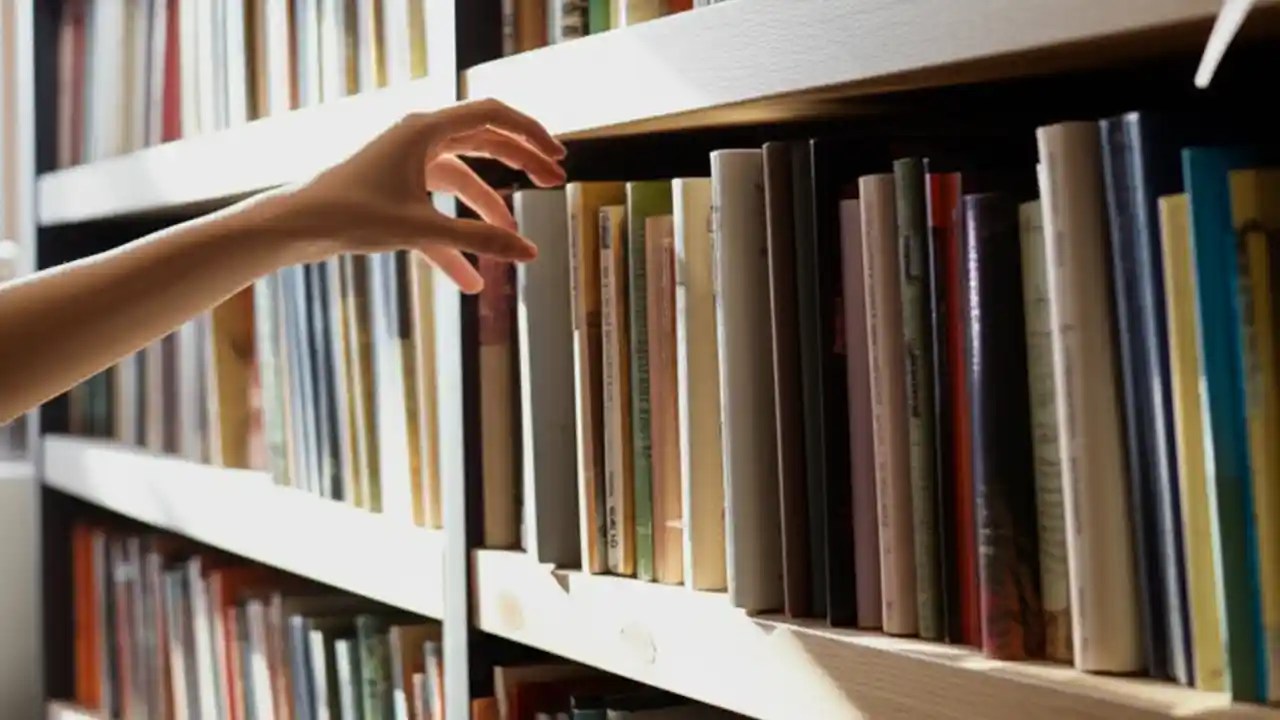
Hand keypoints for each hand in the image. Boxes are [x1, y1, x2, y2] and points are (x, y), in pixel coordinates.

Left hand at [274, 98, 566, 292]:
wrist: (295, 228)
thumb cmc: (350, 216)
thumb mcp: (421, 229)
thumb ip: (480, 240)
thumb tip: (530, 254)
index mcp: (425, 130)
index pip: (493, 115)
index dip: (531, 133)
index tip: (557, 156)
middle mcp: (418, 139)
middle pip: (485, 142)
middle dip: (520, 165)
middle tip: (555, 182)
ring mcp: (407, 165)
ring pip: (463, 180)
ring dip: (489, 209)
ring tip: (513, 241)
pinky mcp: (396, 192)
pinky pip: (437, 211)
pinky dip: (454, 243)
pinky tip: (471, 283)